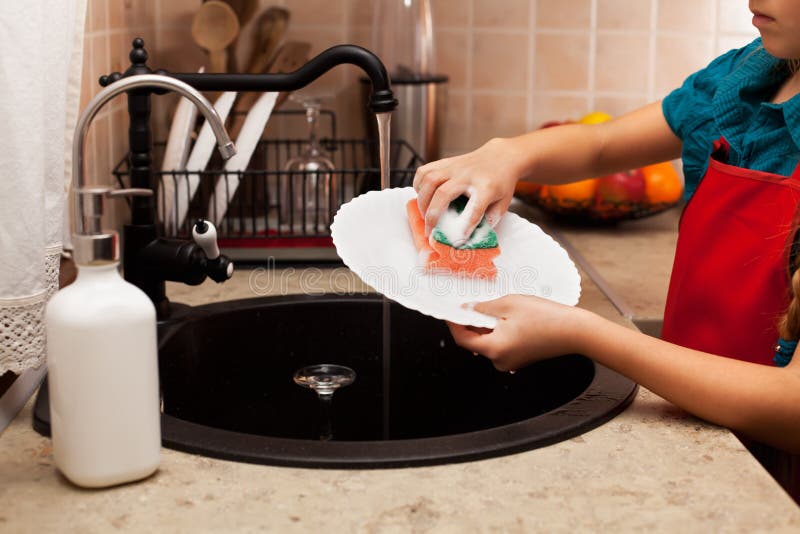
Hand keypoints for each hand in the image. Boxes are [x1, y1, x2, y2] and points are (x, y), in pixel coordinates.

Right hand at [412, 138, 523, 237]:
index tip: (457, 240)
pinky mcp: (445, 162)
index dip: (465, 225)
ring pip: (429, 180)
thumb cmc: (500, 183)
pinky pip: (424, 171)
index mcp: (486, 187)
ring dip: (422, 201)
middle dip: (432, 215)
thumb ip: (489, 219)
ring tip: (424, 214)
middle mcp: (468, 175)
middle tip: (429, 231)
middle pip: (443, 194)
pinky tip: (423, 196)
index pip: (475, 208)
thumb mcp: (503, 203)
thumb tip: (470, 236)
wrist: (500, 157)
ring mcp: (454, 167)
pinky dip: (418, 185)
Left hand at [447, 294, 589, 371]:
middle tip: (471, 303)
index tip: (449, 311)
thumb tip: (467, 309)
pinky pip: (501, 344)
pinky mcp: (520, 359)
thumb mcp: (508, 304)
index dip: (454, 323)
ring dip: (487, 325)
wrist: (574, 331)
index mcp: (494, 349)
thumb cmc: (545, 317)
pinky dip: (499, 331)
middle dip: (471, 322)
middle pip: (475, 341)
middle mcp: (500, 361)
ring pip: (489, 342)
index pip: (463, 339)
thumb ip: (483, 308)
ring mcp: (510, 363)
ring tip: (496, 307)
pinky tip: (508, 317)